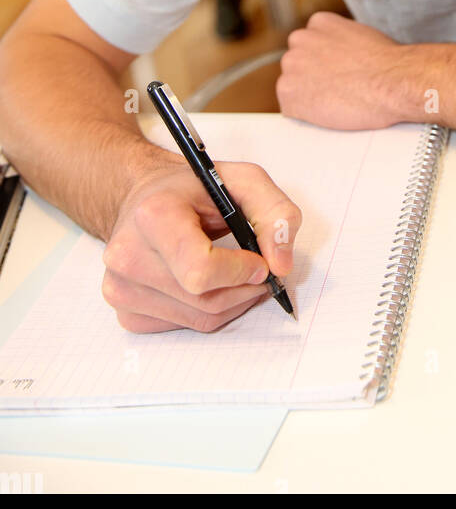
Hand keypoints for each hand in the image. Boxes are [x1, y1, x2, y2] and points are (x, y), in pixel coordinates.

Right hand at [102, 151, 301, 332]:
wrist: (144, 196)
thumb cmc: (192, 189)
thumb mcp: (244, 180)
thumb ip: (275, 213)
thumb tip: (281, 264)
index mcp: (153, 215)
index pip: (200, 270)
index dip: (240, 271)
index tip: (258, 260)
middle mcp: (128, 254)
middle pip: (205, 299)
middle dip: (244, 288)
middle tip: (258, 269)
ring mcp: (121, 288)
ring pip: (199, 319)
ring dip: (232, 302)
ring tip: (237, 275)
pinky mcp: (125, 312)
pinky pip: (184, 328)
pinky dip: (208, 312)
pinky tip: (208, 286)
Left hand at [277, 11, 414, 130]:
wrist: (390, 83)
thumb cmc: (386, 65)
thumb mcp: (362, 37)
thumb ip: (341, 42)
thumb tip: (339, 57)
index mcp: (319, 22)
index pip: (310, 43)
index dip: (323, 62)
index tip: (336, 72)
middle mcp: (300, 39)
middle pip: (298, 63)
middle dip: (313, 76)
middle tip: (337, 88)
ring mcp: (291, 65)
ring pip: (292, 85)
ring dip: (308, 94)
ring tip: (336, 100)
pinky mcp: (288, 93)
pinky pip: (291, 108)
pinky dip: (306, 114)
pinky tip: (328, 112)